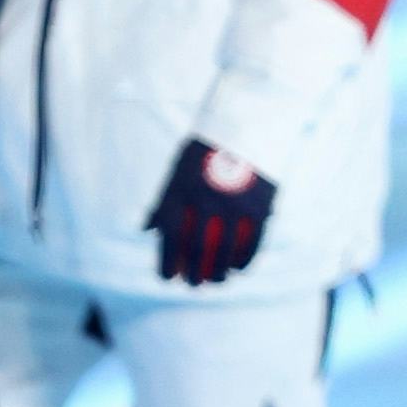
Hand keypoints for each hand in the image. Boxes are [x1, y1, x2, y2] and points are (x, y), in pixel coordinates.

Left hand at [147, 139, 275, 287]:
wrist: (248, 121)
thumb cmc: (206, 149)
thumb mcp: (178, 169)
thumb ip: (163, 200)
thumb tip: (146, 230)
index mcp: (180, 189)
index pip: (168, 236)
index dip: (166, 263)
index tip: (167, 278)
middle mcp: (205, 198)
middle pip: (197, 249)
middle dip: (193, 276)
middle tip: (193, 285)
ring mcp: (234, 202)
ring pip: (226, 251)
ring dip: (220, 274)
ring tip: (218, 281)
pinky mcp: (260, 204)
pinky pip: (252, 241)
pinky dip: (244, 259)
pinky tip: (240, 269)